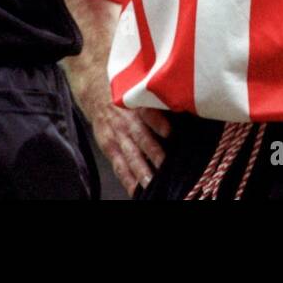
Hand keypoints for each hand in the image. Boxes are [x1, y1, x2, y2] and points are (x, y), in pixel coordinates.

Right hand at [72, 76, 169, 194]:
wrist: (96, 94)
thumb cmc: (128, 96)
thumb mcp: (140, 91)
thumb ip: (158, 103)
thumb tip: (186, 108)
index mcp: (137, 104)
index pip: (147, 112)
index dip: (157, 122)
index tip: (168, 132)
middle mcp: (127, 121)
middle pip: (140, 137)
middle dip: (152, 153)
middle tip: (164, 166)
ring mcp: (117, 136)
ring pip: (130, 155)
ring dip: (140, 170)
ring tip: (150, 183)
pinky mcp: (109, 147)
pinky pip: (119, 165)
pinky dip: (127, 179)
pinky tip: (135, 191)